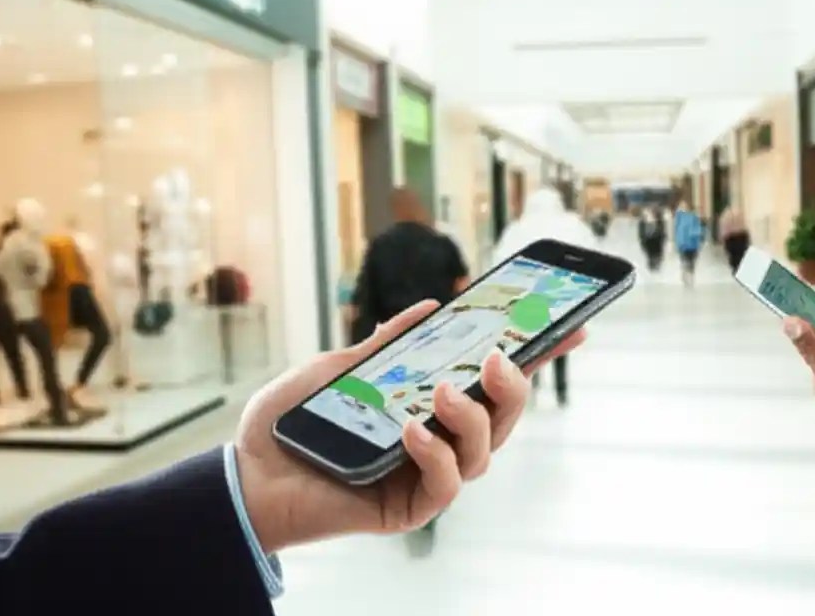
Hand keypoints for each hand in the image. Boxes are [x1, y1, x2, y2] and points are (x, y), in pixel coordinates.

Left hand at [233, 300, 585, 552]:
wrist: (245, 474)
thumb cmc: (291, 423)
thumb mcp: (340, 368)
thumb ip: (385, 344)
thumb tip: (428, 307)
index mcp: (430, 405)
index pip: (493, 379)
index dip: (535, 354)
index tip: (569, 324)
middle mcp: (440, 440)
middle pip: (504, 416)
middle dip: (514, 383)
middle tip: (497, 355)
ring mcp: (428, 475)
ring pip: (485, 450)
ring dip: (473, 417)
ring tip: (442, 393)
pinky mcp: (410, 507)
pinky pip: (445, 484)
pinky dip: (436, 454)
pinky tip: (411, 432)